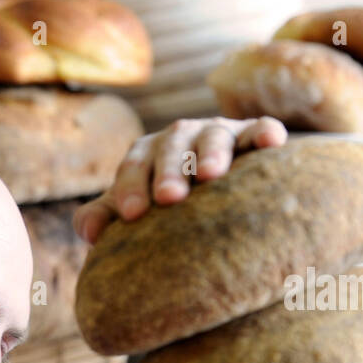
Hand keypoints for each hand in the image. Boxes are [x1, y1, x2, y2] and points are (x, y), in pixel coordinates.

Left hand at [73, 115, 287, 243]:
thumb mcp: (130, 207)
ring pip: (213, 136)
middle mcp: (179, 137)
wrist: (209, 182)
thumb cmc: (160, 204)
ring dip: (211, 153)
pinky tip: (273, 142)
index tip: (132, 214)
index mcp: (145, 154)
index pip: (133, 167)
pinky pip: (259, 129)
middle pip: (170, 150)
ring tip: (211, 175)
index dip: (130, 187)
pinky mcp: (252, 133)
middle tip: (168, 198)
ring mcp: (216, 132)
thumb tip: (89, 233)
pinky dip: (265, 132)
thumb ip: (101, 217)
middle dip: (168, 172)